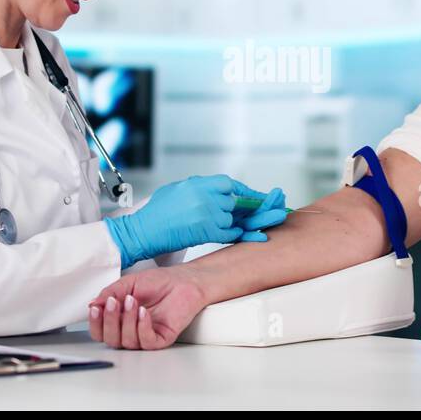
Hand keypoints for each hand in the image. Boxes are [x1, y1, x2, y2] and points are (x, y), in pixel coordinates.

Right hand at [87, 267, 208, 349]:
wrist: (184, 281)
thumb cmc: (159, 282)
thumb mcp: (128, 284)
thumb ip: (110, 293)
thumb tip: (92, 304)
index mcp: (120, 320)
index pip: (101, 331)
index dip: (95, 323)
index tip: (96, 309)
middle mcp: (131, 331)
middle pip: (110, 340)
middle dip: (109, 321)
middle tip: (114, 303)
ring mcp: (145, 336)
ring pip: (127, 342)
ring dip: (126, 321)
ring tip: (133, 301)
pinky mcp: (161, 339)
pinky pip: (146, 342)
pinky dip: (142, 327)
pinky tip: (144, 312)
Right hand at [105, 175, 283, 266]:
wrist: (142, 231)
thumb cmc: (156, 212)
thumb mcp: (178, 189)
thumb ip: (199, 188)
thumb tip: (218, 191)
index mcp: (199, 183)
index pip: (231, 185)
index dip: (248, 193)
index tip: (262, 197)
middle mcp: (206, 196)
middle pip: (238, 202)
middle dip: (257, 206)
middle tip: (278, 207)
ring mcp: (207, 214)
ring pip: (235, 219)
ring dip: (249, 222)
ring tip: (273, 219)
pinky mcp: (206, 232)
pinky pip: (231, 234)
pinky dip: (243, 236)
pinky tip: (257, 236)